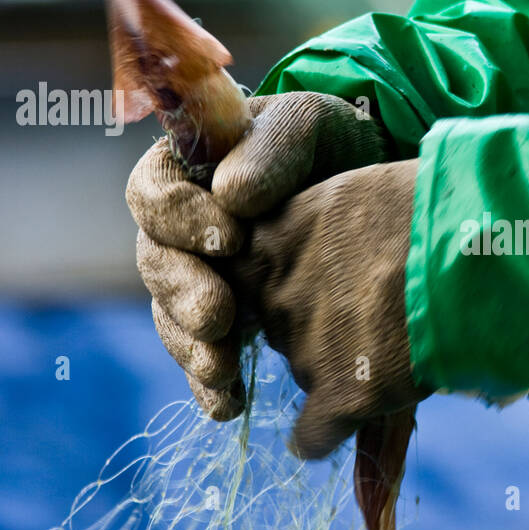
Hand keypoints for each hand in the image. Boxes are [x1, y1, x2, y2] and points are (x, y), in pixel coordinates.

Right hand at [125, 91, 386, 418]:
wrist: (376, 189)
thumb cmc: (332, 144)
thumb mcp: (310, 124)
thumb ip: (272, 146)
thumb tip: (232, 193)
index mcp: (183, 171)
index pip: (152, 195)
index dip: (180, 218)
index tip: (229, 237)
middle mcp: (180, 232)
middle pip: (157, 265)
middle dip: (185, 294)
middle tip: (219, 315)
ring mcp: (201, 282)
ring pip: (174, 320)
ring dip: (193, 349)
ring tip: (222, 371)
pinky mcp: (231, 328)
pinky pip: (205, 361)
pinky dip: (212, 387)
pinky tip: (228, 405)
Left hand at [223, 159, 428, 457]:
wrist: (479, 246)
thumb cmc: (432, 206)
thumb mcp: (356, 195)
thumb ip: (318, 227)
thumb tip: (322, 254)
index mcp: (272, 237)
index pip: (246, 274)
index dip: (279, 282)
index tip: (312, 282)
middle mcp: (275, 295)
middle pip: (280, 326)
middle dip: (318, 322)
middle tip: (373, 307)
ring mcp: (306, 349)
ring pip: (307, 372)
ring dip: (340, 364)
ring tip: (398, 338)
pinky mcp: (342, 394)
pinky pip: (313, 436)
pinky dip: (324, 434)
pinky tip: (347, 419)